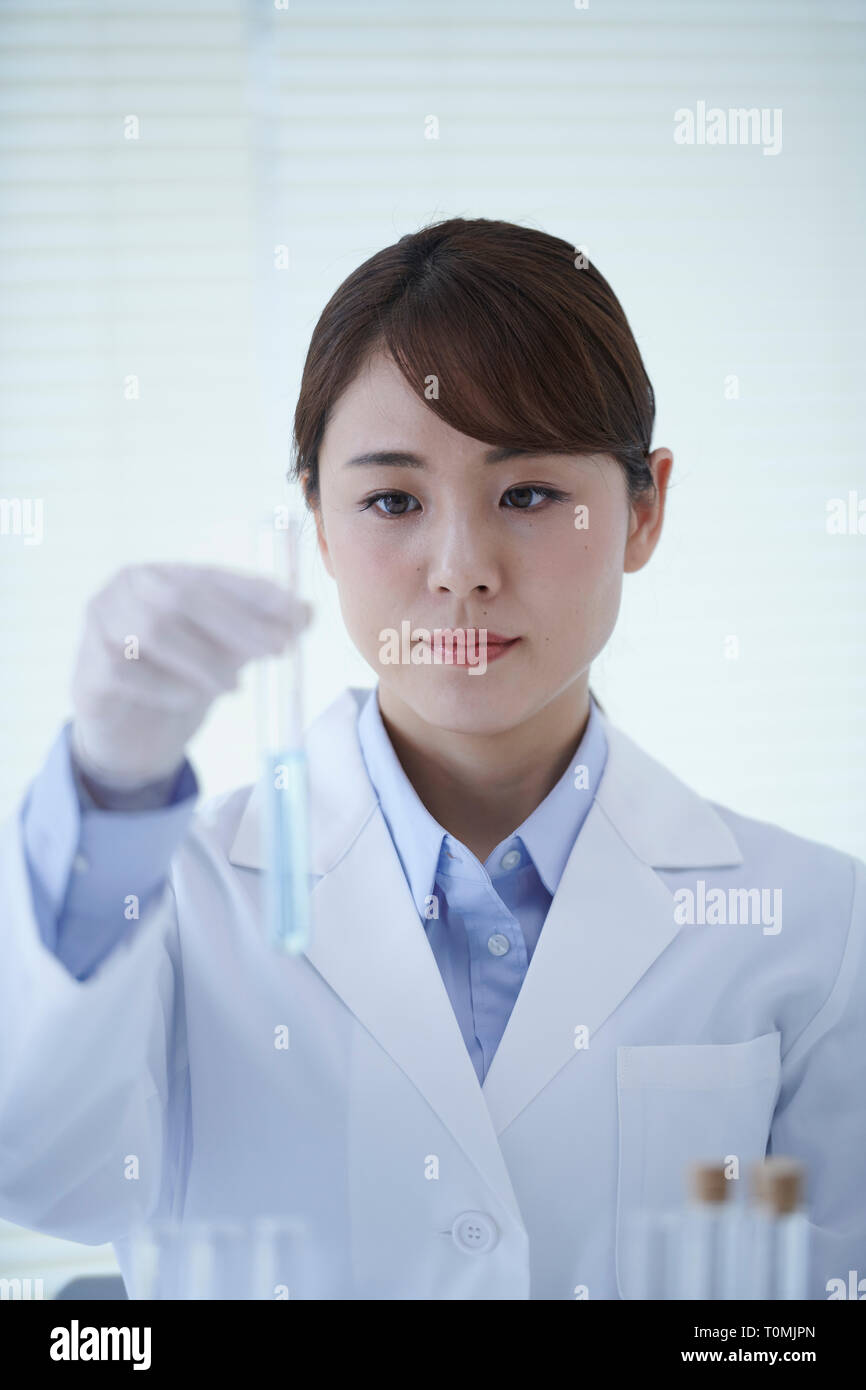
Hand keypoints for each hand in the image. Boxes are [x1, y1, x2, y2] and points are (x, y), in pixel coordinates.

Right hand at [69, 561, 311, 789]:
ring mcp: (100, 625)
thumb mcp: (226, 653)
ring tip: (234, 685)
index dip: (257, 594)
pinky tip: (194, 699)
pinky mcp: (89, 669)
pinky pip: (129, 672)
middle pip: (182, 596)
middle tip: (279, 650)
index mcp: (165, 575)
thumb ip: (260, 631)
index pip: (213, 576)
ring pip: (154, 630)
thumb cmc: (181, 679)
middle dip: (238, 623)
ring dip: (204, 659)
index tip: (297, 614)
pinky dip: (169, 686)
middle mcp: (128, 589)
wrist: (132, 733)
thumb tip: (307, 613)